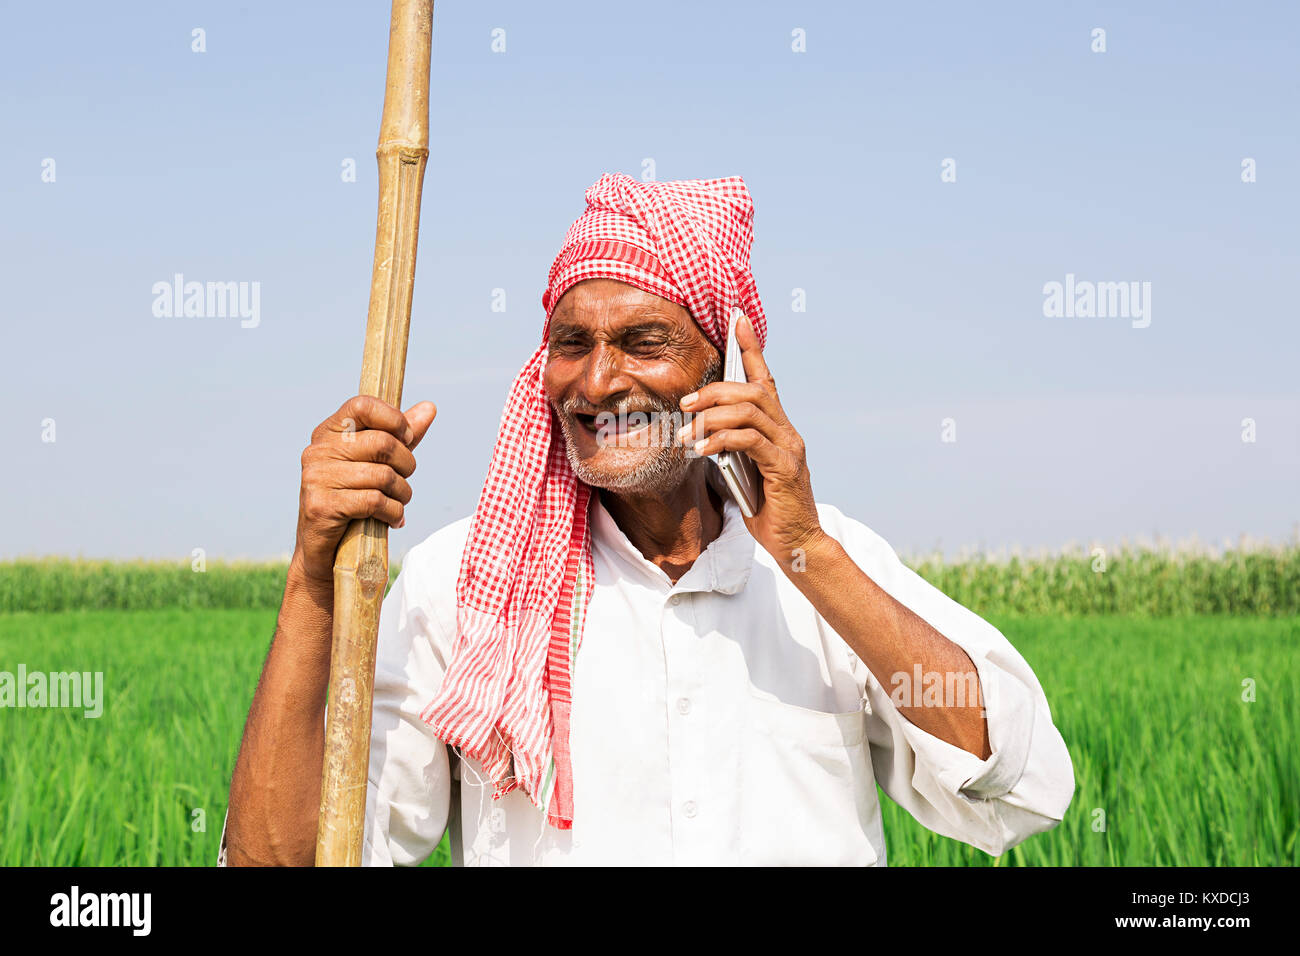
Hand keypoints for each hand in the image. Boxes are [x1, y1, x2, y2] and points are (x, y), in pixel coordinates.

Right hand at [292, 395, 436, 589]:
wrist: (325, 553)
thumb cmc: (355, 502)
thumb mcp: (377, 464)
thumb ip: (400, 437)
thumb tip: (429, 407)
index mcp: (329, 432)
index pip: (362, 404)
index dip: (394, 419)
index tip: (406, 438)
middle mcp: (317, 451)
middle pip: (382, 443)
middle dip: (406, 465)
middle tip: (406, 480)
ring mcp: (316, 478)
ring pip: (382, 475)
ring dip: (402, 493)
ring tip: (400, 502)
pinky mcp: (321, 506)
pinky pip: (374, 501)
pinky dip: (393, 512)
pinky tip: (393, 519)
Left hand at [676, 315, 824, 565]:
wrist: (797, 543)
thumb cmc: (767, 509)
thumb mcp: (745, 471)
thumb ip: (732, 447)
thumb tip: (702, 430)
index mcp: (779, 428)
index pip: (765, 379)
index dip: (751, 348)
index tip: (737, 319)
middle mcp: (788, 431)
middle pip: (753, 390)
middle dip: (715, 390)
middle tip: (685, 403)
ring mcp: (789, 447)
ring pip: (750, 410)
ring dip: (712, 416)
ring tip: (686, 432)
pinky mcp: (784, 467)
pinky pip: (749, 440)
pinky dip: (721, 439)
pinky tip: (702, 449)